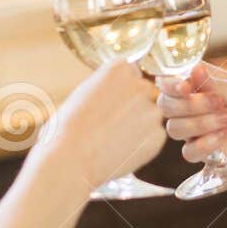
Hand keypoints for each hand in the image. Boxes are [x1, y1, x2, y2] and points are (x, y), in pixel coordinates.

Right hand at [44, 60, 165, 188]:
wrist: (71, 159)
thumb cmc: (68, 128)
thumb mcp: (84, 92)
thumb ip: (108, 86)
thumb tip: (119, 91)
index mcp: (119, 68)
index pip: (131, 72)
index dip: (120, 90)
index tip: (110, 103)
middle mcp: (140, 84)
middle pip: (144, 92)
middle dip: (134, 105)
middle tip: (113, 124)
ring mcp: (152, 110)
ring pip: (151, 115)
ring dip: (139, 124)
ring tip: (114, 139)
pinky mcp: (158, 135)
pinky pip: (154, 136)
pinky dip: (142, 144)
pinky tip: (121, 149)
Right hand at [156, 62, 226, 176]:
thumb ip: (216, 84)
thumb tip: (195, 69)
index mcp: (195, 82)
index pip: (166, 80)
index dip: (169, 84)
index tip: (185, 87)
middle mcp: (188, 104)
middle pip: (165, 105)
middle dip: (190, 105)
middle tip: (218, 102)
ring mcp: (191, 128)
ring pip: (174, 128)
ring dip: (200, 123)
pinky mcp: (199, 150)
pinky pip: (188, 151)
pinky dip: (205, 144)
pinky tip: (223, 136)